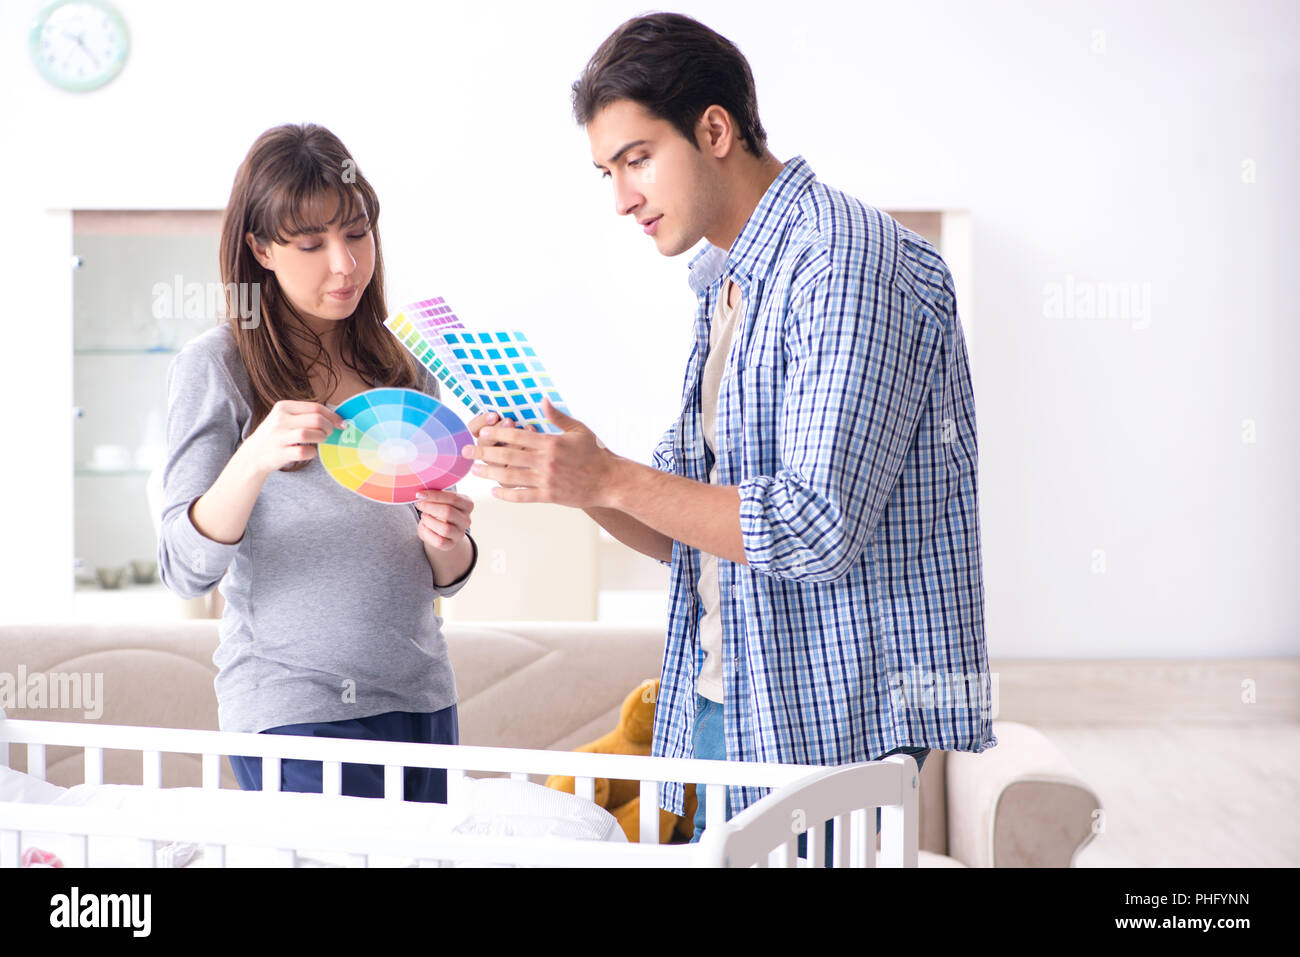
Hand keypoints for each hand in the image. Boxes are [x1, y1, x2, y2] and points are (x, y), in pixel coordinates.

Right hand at [238, 400, 345, 475]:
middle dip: (328, 427)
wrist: (253, 454)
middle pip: (316, 419)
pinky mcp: (280, 453)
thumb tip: (336, 418)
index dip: (333, 415)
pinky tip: (309, 452)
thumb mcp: (286, 418)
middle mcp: (280, 420)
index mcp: (283, 407)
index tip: (341, 423)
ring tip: (319, 440)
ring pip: (309, 433)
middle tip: (328, 433)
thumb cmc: (277, 435)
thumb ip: (306, 415)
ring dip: (321, 438)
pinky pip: (304, 452)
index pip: (316, 407)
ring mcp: (279, 437)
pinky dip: (312, 453)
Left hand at [413, 489, 473, 549]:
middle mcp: (466, 520)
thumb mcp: (441, 500)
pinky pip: (439, 541)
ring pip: (444, 528)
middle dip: (430, 507)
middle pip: (448, 512)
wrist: (440, 530)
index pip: (454, 499)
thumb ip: (435, 495)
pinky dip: (427, 533)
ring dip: (429, 520)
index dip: (435, 496)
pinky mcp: (451, 544)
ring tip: (424, 516)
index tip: (420, 494)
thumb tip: (421, 494)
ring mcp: (460, 533)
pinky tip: (424, 527)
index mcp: (467, 505)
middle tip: (419, 504)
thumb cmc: (439, 510)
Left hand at [462, 399, 615, 506]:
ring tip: (475, 470)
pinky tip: (494, 491)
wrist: (608, 481)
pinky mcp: (549, 496)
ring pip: (510, 476)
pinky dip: (506, 494)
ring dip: (489, 473)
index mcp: (551, 443)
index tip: (482, 433)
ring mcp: (546, 480)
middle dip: (483, 452)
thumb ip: (557, 416)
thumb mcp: (578, 430)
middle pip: (507, 456)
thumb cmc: (594, 454)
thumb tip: (542, 400)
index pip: (517, 436)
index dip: (496, 434)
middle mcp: (546, 461)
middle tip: (466, 451)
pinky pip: (522, 496)